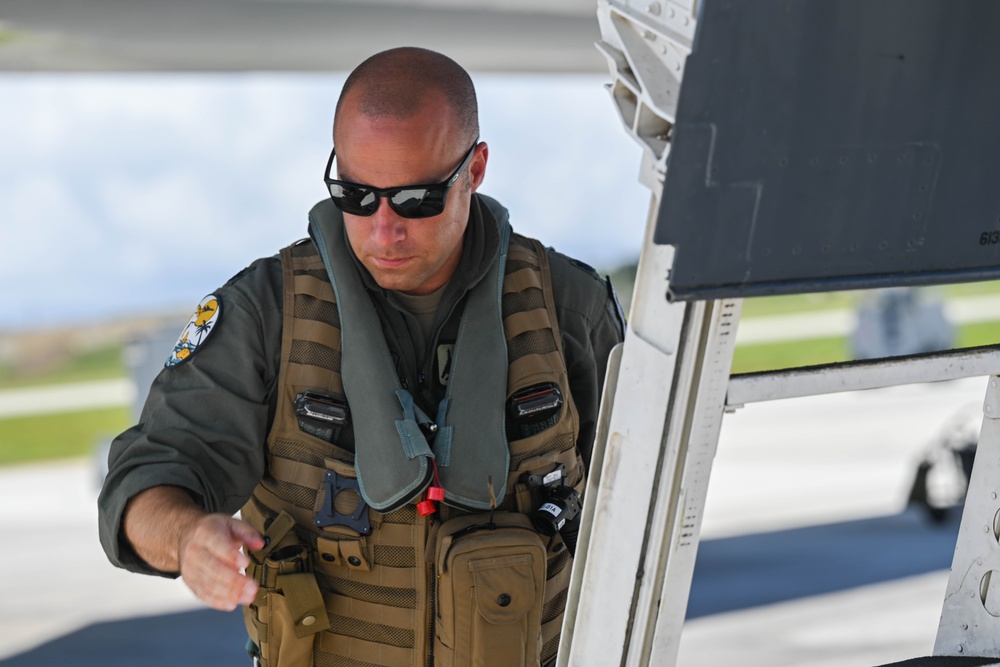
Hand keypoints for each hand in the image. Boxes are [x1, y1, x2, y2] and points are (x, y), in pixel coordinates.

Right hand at [123, 486, 265, 611]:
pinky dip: (217, 601)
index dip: (231, 555)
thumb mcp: (231, 523)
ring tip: (247, 597)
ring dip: (229, 594)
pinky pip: (202, 594)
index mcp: (206, 533)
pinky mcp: (190, 581)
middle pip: (213, 568)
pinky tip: (231, 604)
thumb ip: (247, 532)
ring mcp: (190, 568)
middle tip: (252, 587)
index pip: (218, 544)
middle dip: (234, 580)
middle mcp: (195, 551)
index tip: (246, 563)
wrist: (185, 536)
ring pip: (208, 584)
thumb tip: (259, 544)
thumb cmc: (212, 530)